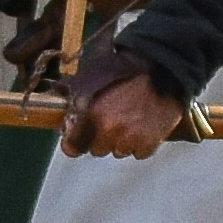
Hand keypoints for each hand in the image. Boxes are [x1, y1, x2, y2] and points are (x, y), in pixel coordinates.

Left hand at [59, 58, 187, 159]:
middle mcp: (109, 130)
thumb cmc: (127, 70)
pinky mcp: (149, 144)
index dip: (75, 143)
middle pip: (97, 149)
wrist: (164, 69)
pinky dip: (141, 143)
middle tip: (113, 120)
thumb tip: (58, 103)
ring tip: (131, 120)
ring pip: (118, 151)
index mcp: (92, 115)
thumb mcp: (92, 76)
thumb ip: (75, 96)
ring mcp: (130, 139)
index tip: (78, 140)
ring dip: (122, 141)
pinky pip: (138, 152)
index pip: (72, 147)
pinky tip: (144, 126)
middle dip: (102, 138)